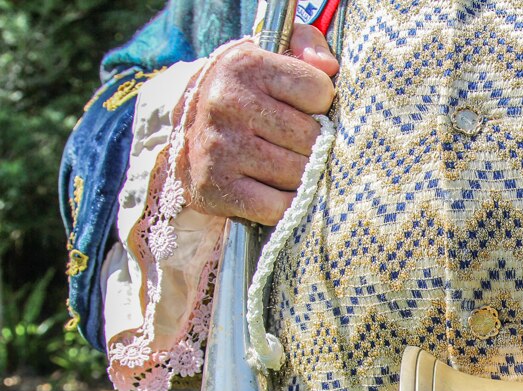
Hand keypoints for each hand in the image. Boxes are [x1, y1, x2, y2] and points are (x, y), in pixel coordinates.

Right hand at [177, 23, 337, 225]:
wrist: (186, 135)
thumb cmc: (245, 93)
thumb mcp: (271, 54)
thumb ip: (306, 44)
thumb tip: (329, 67)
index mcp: (245, 65)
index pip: (318, 91)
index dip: (320, 105)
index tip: (303, 108)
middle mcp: (228, 102)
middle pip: (311, 138)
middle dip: (312, 146)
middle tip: (293, 143)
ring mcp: (220, 147)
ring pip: (298, 174)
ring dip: (299, 176)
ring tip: (282, 164)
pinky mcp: (216, 186)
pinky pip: (277, 207)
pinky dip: (284, 204)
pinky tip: (274, 191)